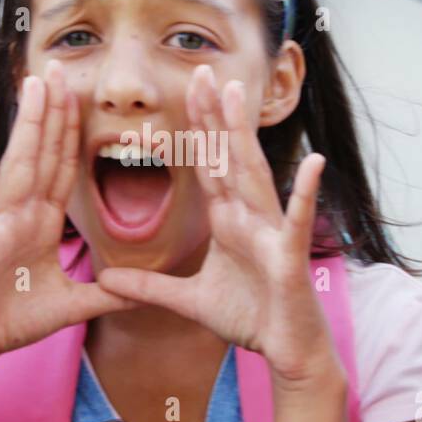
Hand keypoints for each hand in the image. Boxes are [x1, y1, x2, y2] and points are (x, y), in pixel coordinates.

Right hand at [0, 62, 134, 381]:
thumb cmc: (11, 322)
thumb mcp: (71, 307)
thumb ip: (105, 296)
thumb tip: (143, 293)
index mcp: (40, 223)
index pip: (63, 168)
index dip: (73, 132)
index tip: (81, 94)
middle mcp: (19, 214)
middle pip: (42, 154)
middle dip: (53, 111)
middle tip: (60, 66)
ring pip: (16, 165)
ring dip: (25, 125)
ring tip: (31, 84)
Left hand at [97, 65, 340, 387]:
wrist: (286, 351)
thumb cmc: (250, 319)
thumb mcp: (188, 302)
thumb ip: (149, 288)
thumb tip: (107, 280)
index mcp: (229, 221)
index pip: (208, 165)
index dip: (196, 129)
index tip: (187, 90)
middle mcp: (250, 217)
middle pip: (227, 157)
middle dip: (214, 115)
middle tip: (203, 70)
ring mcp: (271, 233)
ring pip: (253, 176)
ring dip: (245, 135)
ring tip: (238, 95)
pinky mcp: (288, 257)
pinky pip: (295, 222)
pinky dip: (304, 194)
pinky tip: (313, 163)